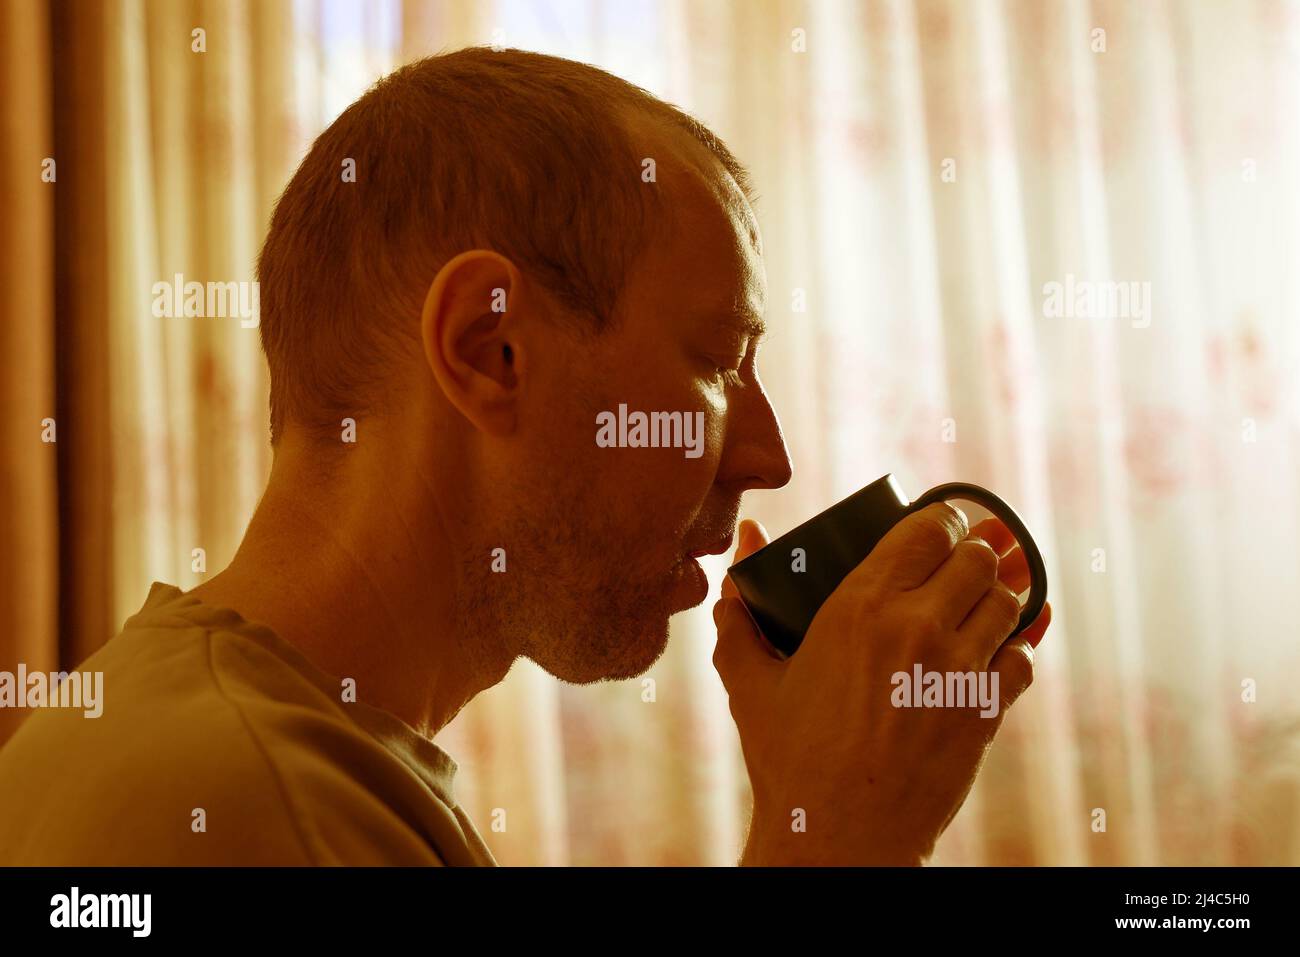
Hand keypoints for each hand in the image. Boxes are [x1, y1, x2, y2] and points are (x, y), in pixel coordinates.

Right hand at [715, 508, 1052, 865]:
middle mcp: (915, 626)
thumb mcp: (748, 680)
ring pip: (1007, 599)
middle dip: (974, 552)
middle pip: (978, 556)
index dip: (943, 517)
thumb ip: (739, 611)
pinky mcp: (984, 712)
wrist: (837, 836)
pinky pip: (1023, 657)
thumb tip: (742, 546)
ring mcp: (956, 670)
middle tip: (961, 564)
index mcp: (857, 605)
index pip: (927, 527)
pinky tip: (996, 650)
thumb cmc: (787, 758)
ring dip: (997, 595)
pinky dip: (1015, 647)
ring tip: (979, 604)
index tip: (941, 524)